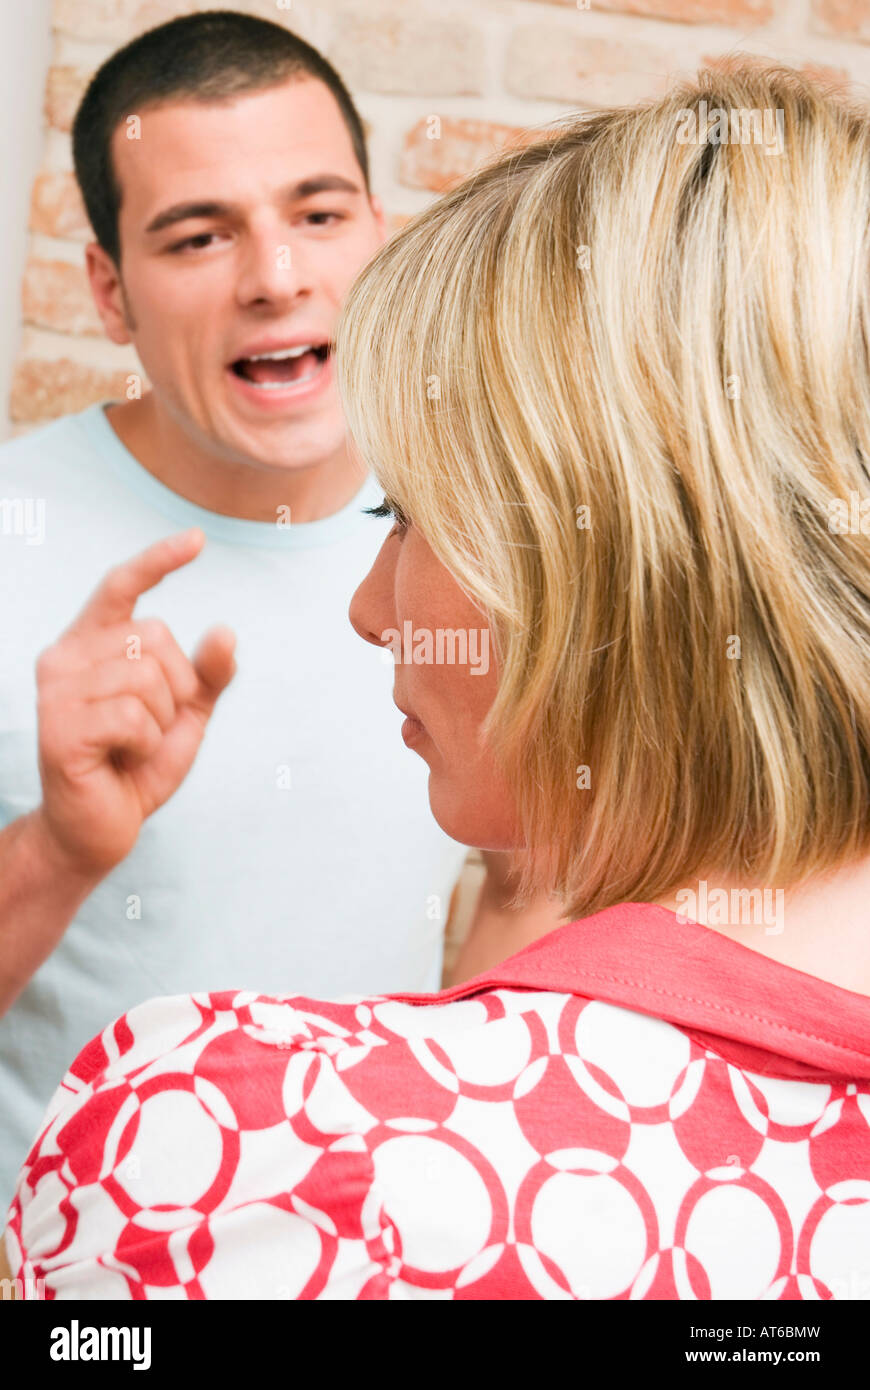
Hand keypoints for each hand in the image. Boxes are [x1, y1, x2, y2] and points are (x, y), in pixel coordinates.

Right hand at [33, 529, 235, 875]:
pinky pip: (134, 716)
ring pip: (148, 678)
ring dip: (160, 722)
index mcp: (89, 644)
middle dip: (177, 687)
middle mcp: (64, 657)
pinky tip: (121, 760)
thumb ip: (207, 674)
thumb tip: (225, 631)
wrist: (99, 829)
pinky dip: (145, 743)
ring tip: (133, 747)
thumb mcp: (185, 715)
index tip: (198, 540)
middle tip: (150, 729)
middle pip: (154, 636)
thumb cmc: (137, 767)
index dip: (158, 561)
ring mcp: (56, 691)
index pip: (121, 586)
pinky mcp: (59, 728)